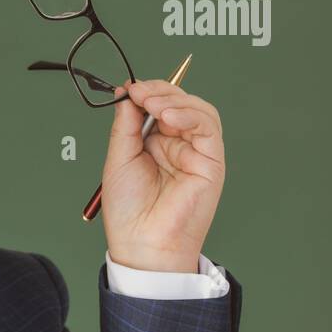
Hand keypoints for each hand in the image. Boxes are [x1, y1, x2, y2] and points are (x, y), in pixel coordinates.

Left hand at [101, 78, 224, 272]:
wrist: (142, 242)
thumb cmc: (129, 210)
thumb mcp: (119, 158)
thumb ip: (125, 125)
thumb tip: (127, 92)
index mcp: (155, 143)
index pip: (158, 106)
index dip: (146, 93)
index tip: (129, 89)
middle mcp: (178, 145)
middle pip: (179, 103)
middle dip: (159, 92)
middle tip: (139, 92)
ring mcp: (196, 153)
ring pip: (198, 110)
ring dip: (175, 100)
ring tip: (152, 104)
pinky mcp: (212, 162)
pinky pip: (208, 128)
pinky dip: (190, 115)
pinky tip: (169, 117)